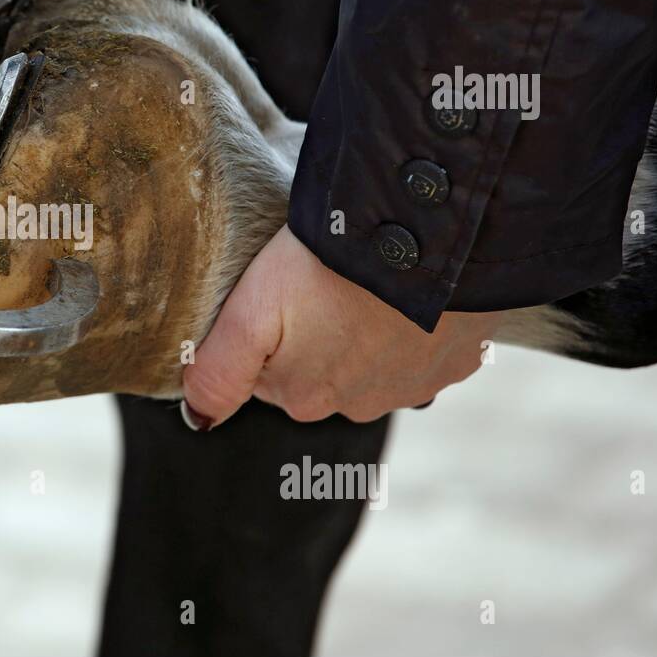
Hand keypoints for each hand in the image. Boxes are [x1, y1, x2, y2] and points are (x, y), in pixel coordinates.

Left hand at [181, 225, 501, 428]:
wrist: (429, 237)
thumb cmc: (330, 267)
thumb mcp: (252, 310)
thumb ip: (218, 370)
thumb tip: (200, 419)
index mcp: (305, 398)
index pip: (269, 372)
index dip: (269, 329)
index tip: (282, 294)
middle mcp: (361, 406)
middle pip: (320, 370)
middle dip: (317, 334)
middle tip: (323, 283)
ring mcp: (413, 386)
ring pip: (372, 362)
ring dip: (366, 331)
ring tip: (366, 284)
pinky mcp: (456, 361)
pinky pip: (423, 349)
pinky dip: (413, 325)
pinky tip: (408, 293)